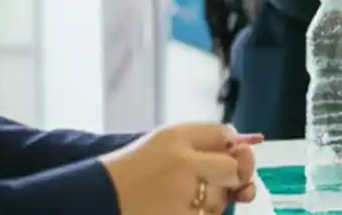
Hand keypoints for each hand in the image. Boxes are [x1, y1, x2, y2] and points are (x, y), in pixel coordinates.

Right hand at [101, 123, 257, 213]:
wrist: (96, 199)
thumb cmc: (134, 170)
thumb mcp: (163, 141)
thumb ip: (203, 140)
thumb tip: (244, 146)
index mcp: (176, 137)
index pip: (226, 134)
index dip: (232, 147)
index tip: (225, 154)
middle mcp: (182, 163)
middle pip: (234, 167)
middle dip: (232, 176)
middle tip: (214, 181)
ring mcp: (181, 196)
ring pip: (222, 199)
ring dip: (212, 203)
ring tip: (180, 199)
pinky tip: (180, 209)